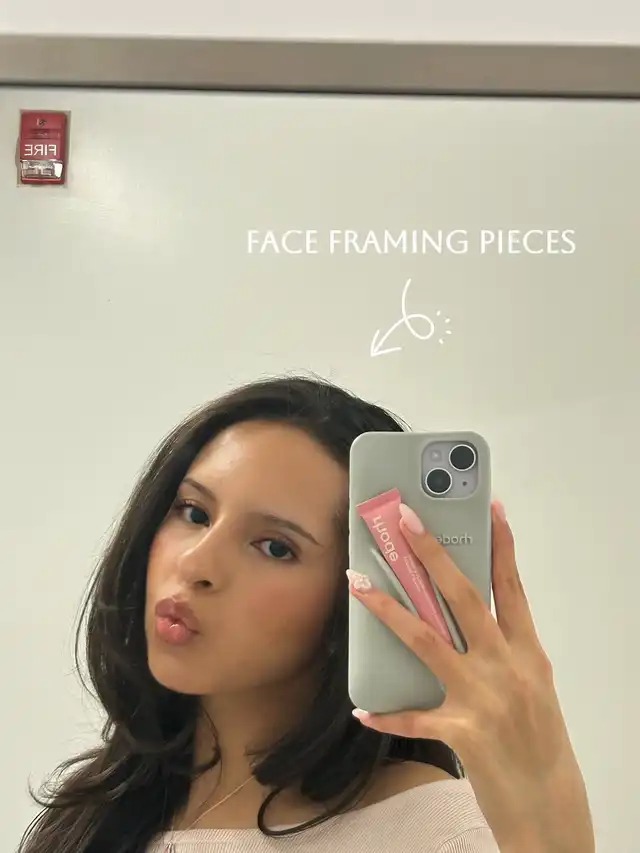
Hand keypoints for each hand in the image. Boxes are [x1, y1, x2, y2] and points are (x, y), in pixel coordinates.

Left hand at [346, 500, 593, 852]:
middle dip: (432, 555)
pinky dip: (387, 714)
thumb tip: (468, 618)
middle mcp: (507, 668)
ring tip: (357, 583)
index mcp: (528, 654)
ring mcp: (485, 698)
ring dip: (387, 609)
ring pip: (427, 640)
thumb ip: (505, 650)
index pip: (511, 588)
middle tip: (405, 522)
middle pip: (464, 598)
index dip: (500, 545)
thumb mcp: (532, 686)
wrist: (550, 809)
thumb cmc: (541, 743)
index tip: (489, 507)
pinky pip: (414, 718)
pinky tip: (362, 708)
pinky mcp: (464, 733)